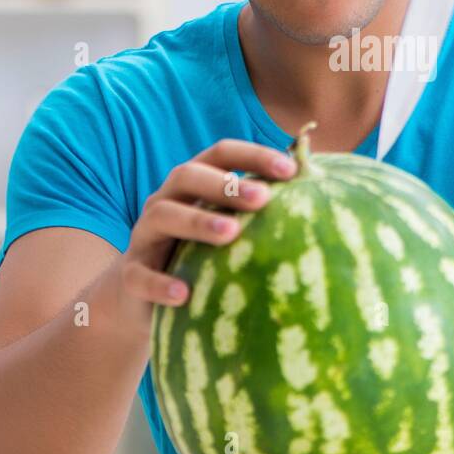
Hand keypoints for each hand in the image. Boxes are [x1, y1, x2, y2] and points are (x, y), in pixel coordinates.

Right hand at [117, 139, 298, 314]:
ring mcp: (144, 236)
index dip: (254, 155)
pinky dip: (161, 284)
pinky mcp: (130, 274)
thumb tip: (322, 204)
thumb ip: (260, 215)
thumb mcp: (227, 232)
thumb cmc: (200, 257)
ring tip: (231, 234)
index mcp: (193, 184)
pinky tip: (184, 294)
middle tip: (264, 199)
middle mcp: (165, 201)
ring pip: (164, 216)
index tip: (291, 168)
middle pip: (187, 175)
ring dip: (198, 221)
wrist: (139, 300)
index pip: (221, 154)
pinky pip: (139, 275)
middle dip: (226, 184)